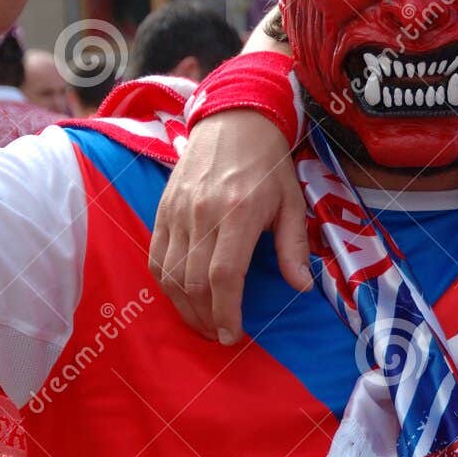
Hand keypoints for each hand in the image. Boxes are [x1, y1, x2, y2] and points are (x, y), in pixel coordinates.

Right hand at [150, 110, 311, 343]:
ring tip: (201, 323)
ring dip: (183, 307)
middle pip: (194, 281)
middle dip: (204, 317)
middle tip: (218, 336)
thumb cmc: (269, 164)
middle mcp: (203, 213)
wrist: (234, 120)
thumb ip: (293, 247)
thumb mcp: (292, 202)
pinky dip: (165, 283)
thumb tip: (301, 286)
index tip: (232, 334)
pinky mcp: (162, 207)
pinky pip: (156, 255)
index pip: (224, 275)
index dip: (225, 312)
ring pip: (170, 273)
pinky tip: (181, 297)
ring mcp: (177, 210)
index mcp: (238, 212)